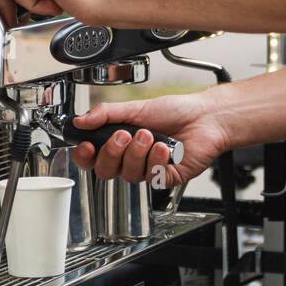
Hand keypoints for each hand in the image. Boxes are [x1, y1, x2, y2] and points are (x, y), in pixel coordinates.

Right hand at [71, 90, 228, 187]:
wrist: (205, 117)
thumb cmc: (175, 112)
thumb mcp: (135, 108)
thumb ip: (106, 114)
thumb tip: (80, 121)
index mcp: (121, 142)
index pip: (93, 158)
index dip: (85, 156)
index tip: (87, 145)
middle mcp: (132, 158)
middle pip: (105, 171)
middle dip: (113, 152)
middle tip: (124, 134)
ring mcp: (148, 170)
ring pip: (128, 174)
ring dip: (137, 153)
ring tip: (150, 135)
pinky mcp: (165, 178)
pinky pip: (151, 178)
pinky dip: (156, 160)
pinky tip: (164, 147)